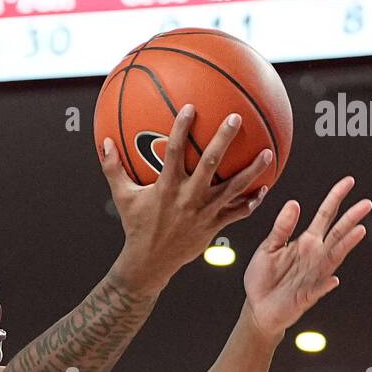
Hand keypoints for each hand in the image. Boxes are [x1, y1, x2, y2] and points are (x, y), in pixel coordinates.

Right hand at [102, 106, 272, 290]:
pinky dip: (251, 203)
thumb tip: (103, 142)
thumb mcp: (122, 197)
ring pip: (233, 189)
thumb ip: (113, 168)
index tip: (191, 107)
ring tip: (268, 153)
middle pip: (211, 164)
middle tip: (237, 118)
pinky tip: (264, 190)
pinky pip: (236, 213)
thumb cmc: (136, 227)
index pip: (175, 151)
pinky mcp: (212, 227)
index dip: (182, 128)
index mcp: (166, 187)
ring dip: (252, 171)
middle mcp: (188, 198)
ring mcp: (203, 213)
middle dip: (224, 140)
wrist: (149, 264)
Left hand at [243, 176, 371, 341]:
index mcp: (306, 241)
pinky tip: (333, 279)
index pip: (325, 215)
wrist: (257, 308)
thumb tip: (294, 203)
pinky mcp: (307, 296)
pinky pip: (318, 289)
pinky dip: (325, 284)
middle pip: (337, 233)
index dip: (336, 198)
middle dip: (351, 218)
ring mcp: (314, 275)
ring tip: (360, 230)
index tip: (349, 182)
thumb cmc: (263, 278)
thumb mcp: (268, 247)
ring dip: (347, 245)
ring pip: (334, 257)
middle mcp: (315, 256)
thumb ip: (282, 228)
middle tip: (366, 203)